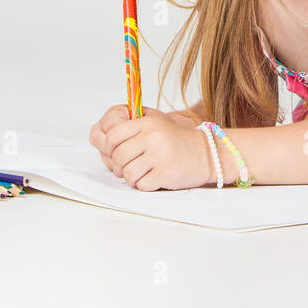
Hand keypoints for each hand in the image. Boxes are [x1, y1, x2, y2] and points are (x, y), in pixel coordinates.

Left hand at [89, 106, 210, 190]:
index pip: (112, 135)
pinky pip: (141, 184)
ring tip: (144, 172)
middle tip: (132, 165)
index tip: (118, 151)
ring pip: (127, 173)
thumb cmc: (177, 140)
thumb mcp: (155, 123)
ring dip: (132, 177)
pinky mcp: (165, 173)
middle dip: (121, 165)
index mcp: (146, 122)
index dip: (110, 147)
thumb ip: (128, 126)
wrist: (209, 153)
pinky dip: (145, 185)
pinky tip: (155, 177)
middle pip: (117, 156)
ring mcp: (159, 155)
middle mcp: (152, 136)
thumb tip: (98, 137)